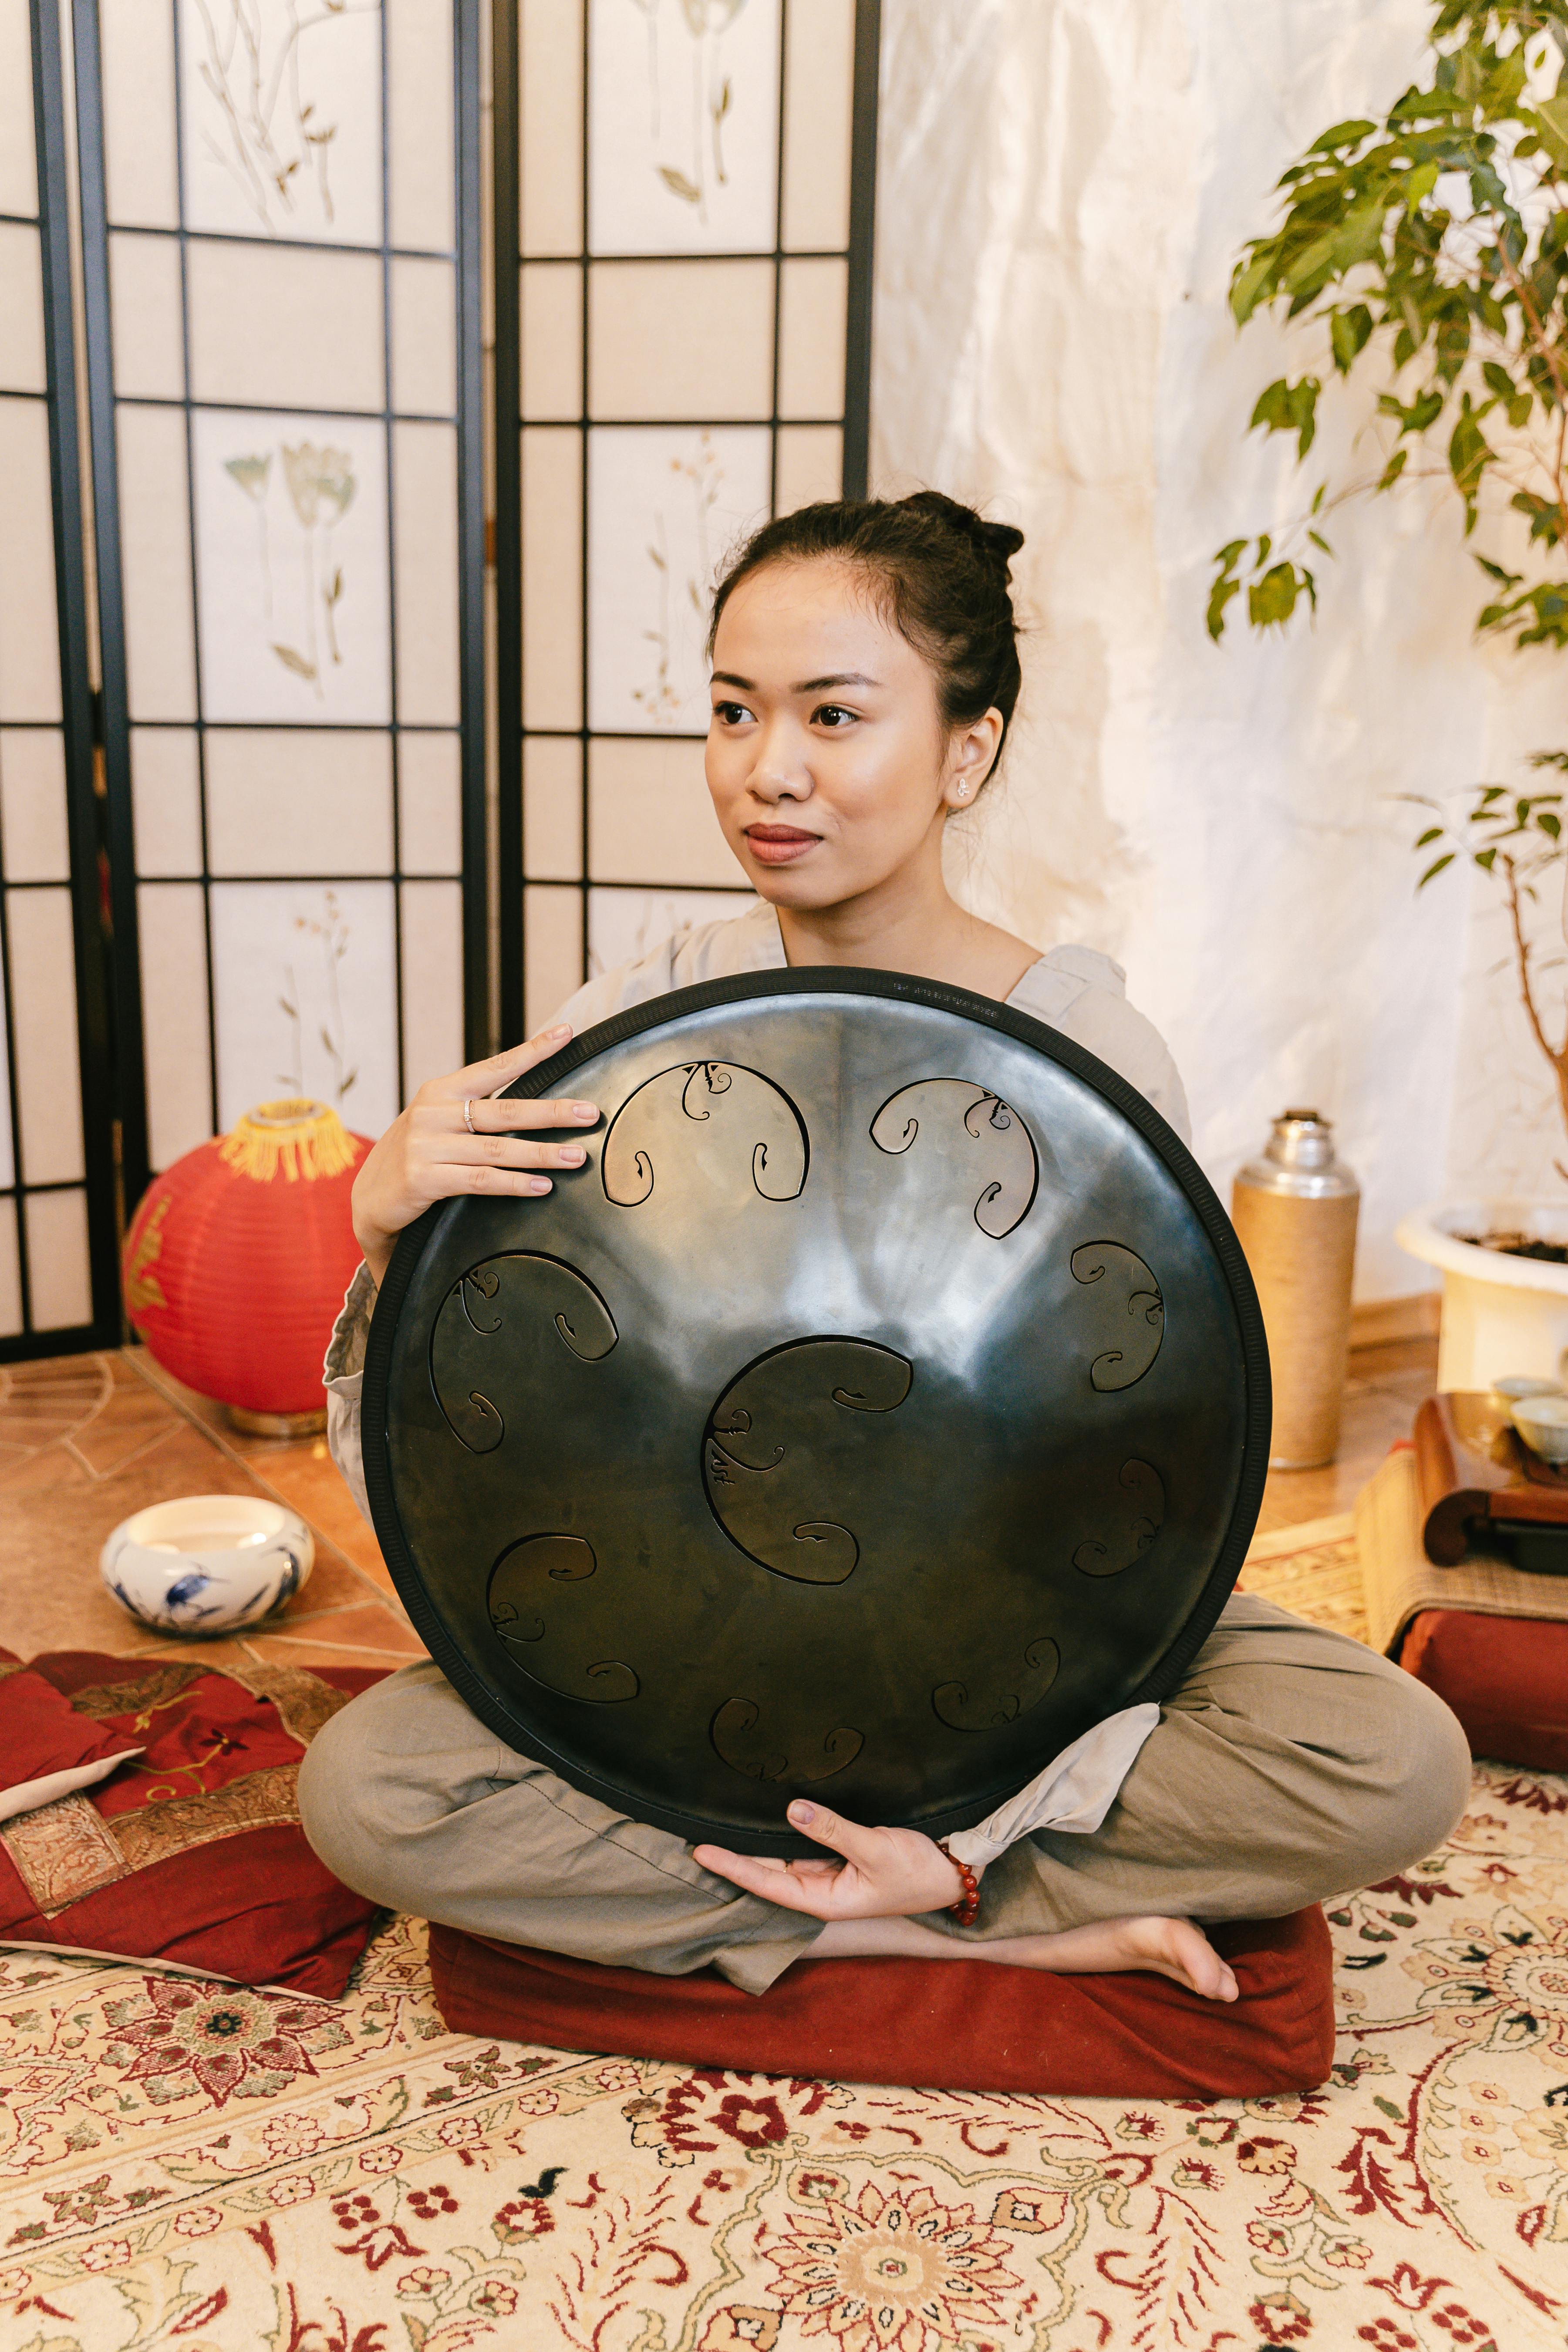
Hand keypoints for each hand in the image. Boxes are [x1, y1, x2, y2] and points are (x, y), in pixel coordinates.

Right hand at [351, 1028, 598, 1284]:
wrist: (369, 1199)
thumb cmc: (416, 1157)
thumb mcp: (439, 1123)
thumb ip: (475, 1111)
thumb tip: (534, 1104)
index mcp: (441, 1091)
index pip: (495, 1067)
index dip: (532, 1051)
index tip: (566, 1034)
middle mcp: (433, 1113)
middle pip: (505, 1111)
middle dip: (552, 1112)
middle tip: (589, 1113)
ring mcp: (427, 1146)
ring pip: (498, 1148)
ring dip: (542, 1154)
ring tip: (576, 1157)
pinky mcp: (425, 1178)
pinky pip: (481, 1180)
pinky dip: (515, 1183)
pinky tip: (541, 1186)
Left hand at [693, 1800, 970, 1920]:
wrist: (952, 1871)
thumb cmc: (918, 1870)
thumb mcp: (876, 1848)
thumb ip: (833, 1830)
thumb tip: (792, 1809)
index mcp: (825, 1900)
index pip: (767, 1883)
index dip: (733, 1867)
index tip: (700, 1851)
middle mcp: (820, 1889)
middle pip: (768, 1872)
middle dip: (734, 1856)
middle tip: (693, 1835)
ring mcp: (828, 1873)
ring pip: (783, 1856)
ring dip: (756, 1843)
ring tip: (719, 1823)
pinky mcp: (839, 1856)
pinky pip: (803, 1844)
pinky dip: (783, 1831)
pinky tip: (765, 1817)